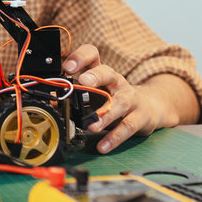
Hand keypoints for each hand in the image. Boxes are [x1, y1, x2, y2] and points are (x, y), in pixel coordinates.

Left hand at [62, 44, 177, 153]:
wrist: (149, 108)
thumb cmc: (114, 98)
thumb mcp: (95, 93)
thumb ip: (74, 95)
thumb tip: (51, 101)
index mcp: (101, 72)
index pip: (92, 55)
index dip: (81, 57)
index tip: (68, 66)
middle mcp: (116, 82)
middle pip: (107, 73)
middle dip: (95, 76)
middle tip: (83, 81)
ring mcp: (130, 98)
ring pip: (119, 103)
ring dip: (105, 114)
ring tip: (92, 125)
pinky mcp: (140, 116)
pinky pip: (127, 127)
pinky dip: (114, 137)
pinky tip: (103, 146)